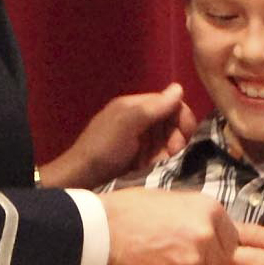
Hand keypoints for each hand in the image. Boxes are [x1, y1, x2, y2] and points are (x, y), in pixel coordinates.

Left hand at [41, 82, 195, 190]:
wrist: (81, 176)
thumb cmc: (104, 148)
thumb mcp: (129, 124)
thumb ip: (154, 107)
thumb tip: (179, 88)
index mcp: (136, 105)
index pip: (172, 103)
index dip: (182, 120)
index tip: (182, 141)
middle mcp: (139, 117)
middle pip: (172, 122)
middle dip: (176, 138)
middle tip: (171, 155)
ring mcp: (137, 135)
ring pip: (166, 139)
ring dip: (167, 151)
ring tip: (155, 163)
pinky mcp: (136, 153)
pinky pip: (156, 152)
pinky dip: (157, 159)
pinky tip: (148, 166)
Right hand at [104, 187, 238, 264]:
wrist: (104, 230)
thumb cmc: (133, 209)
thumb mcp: (173, 199)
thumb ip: (198, 215)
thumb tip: (211, 228)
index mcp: (210, 210)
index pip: (232, 237)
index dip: (218, 240)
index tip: (204, 239)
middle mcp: (207, 236)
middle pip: (219, 256)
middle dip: (205, 254)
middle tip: (177, 246)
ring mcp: (193, 262)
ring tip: (160, 251)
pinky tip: (151, 262)